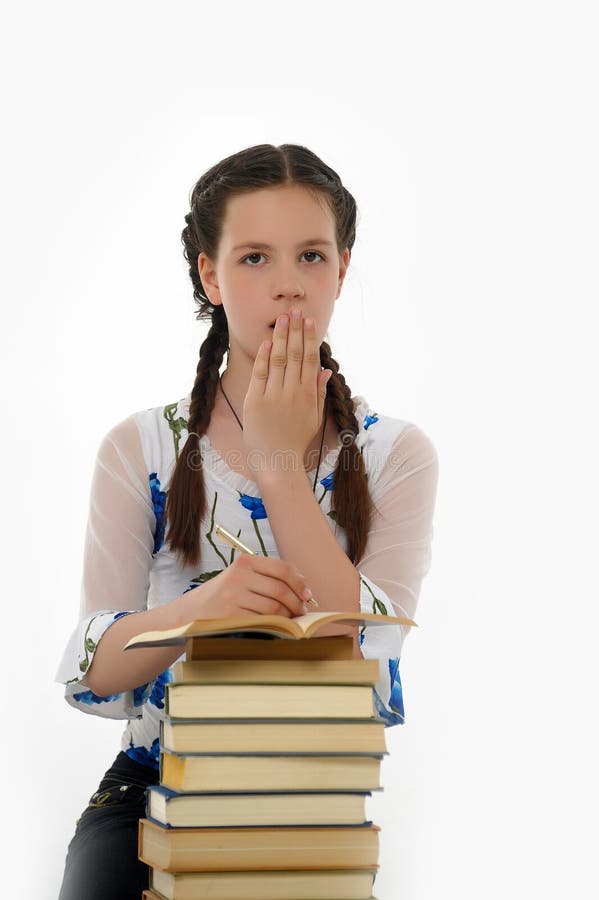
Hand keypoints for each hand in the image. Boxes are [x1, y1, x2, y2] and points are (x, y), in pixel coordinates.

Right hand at [174, 554, 313, 622]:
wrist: (191, 612)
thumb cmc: (223, 595)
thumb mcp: (241, 577)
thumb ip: (268, 576)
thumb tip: (302, 585)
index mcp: (245, 562)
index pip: (282, 568)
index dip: (299, 582)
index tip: (307, 594)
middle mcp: (239, 576)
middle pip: (281, 589)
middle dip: (296, 603)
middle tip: (302, 612)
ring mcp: (234, 596)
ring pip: (274, 608)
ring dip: (288, 617)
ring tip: (290, 620)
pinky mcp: (231, 616)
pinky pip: (263, 621)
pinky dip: (275, 625)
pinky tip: (277, 627)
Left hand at [242, 307, 331, 474]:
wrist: (277, 463)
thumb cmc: (296, 442)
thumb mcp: (314, 418)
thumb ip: (319, 393)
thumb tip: (325, 371)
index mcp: (309, 395)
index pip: (310, 359)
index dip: (309, 338)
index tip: (309, 321)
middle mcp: (293, 392)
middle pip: (296, 354)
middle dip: (295, 330)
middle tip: (295, 311)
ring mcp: (274, 396)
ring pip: (279, 360)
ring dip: (281, 337)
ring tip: (282, 319)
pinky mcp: (255, 401)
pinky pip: (261, 374)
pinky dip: (265, 357)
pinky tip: (268, 341)